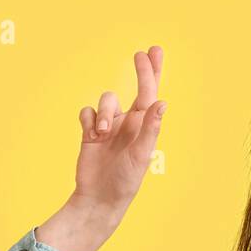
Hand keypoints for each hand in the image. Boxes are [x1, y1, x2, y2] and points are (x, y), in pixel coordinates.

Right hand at [73, 45, 166, 214]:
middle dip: (140, 71)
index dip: (153, 73)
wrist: (99, 198)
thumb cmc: (125, 181)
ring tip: (103, 132)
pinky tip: (91, 133)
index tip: (153, 52)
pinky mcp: (90, 133)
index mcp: (144, 127)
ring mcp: (109, 127)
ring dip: (104, 111)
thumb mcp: (141, 154)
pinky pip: (87, 112)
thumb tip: (163, 102)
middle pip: (135, 89)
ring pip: (107, 100)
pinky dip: (89, 118)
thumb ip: (150, 128)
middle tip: (140, 54)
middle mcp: (128, 123)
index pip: (151, 94)